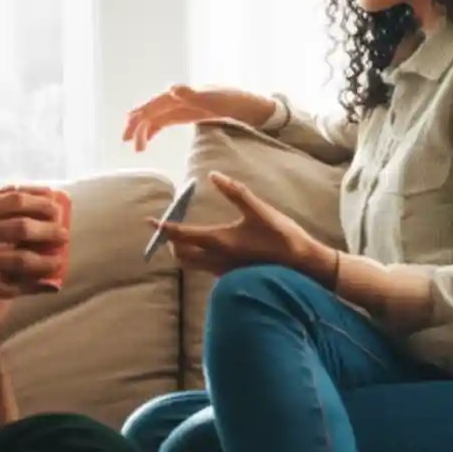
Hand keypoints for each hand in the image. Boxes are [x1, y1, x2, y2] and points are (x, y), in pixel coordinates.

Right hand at [0, 189, 67, 310]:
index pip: (11, 202)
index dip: (38, 202)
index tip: (55, 206)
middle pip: (21, 229)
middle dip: (48, 230)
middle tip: (64, 233)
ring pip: (20, 260)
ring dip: (46, 259)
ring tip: (60, 258)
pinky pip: (10, 287)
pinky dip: (33, 286)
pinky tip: (50, 284)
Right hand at [123, 85, 276, 151]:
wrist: (253, 106)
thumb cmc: (237, 101)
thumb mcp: (216, 99)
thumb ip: (193, 94)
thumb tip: (171, 88)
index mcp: (184, 94)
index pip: (156, 105)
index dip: (142, 117)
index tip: (132, 132)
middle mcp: (180, 98)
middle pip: (152, 110)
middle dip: (138, 124)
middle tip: (126, 142)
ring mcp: (184, 106)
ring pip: (157, 116)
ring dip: (145, 129)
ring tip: (137, 148)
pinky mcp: (189, 113)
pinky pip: (166, 120)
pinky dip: (155, 129)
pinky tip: (148, 140)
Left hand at [149, 171, 337, 278]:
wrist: (302, 267)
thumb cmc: (282, 236)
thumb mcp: (260, 210)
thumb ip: (235, 191)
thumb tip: (214, 175)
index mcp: (220, 242)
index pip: (182, 235)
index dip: (163, 228)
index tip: (150, 221)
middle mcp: (216, 260)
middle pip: (180, 254)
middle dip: (170, 240)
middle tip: (169, 224)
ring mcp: (223, 271)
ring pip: (191, 264)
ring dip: (182, 249)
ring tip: (184, 233)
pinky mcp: (231, 276)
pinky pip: (204, 267)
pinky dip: (196, 256)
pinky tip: (207, 244)